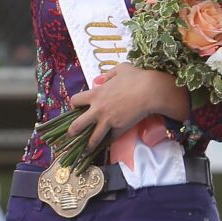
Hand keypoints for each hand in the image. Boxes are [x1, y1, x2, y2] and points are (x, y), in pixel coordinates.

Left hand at [68, 64, 188, 153]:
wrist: (150, 91)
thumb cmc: (137, 77)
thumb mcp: (121, 69)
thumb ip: (109, 74)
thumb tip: (102, 79)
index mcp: (95, 94)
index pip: (75, 100)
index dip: (74, 104)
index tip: (76, 108)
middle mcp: (98, 109)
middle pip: (77, 125)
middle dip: (72, 131)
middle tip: (71, 135)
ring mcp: (108, 121)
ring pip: (93, 138)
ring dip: (88, 145)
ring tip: (86, 151)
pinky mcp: (119, 128)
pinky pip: (111, 138)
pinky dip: (109, 141)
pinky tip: (107, 144)